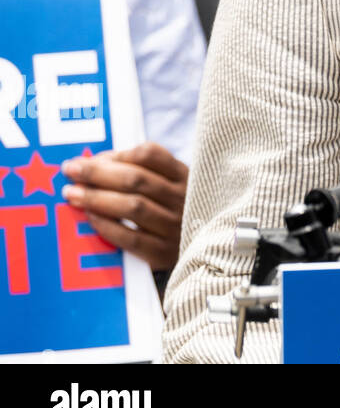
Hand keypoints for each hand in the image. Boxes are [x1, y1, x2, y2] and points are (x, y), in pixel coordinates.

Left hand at [62, 143, 188, 271]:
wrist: (200, 252)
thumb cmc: (172, 212)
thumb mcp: (170, 187)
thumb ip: (141, 172)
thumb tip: (96, 162)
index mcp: (185, 175)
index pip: (151, 154)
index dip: (118, 154)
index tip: (91, 158)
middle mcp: (183, 198)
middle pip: (136, 179)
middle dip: (98, 173)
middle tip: (70, 171)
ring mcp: (175, 226)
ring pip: (133, 206)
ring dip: (97, 198)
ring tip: (72, 194)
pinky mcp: (164, 253)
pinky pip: (130, 238)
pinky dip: (107, 226)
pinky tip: (90, 217)